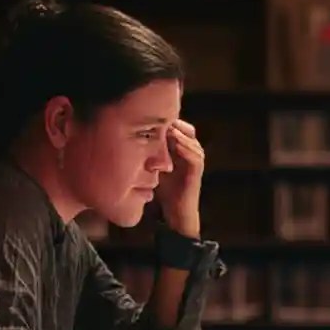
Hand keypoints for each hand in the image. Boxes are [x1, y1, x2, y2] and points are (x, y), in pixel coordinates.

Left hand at [156, 119, 204, 237]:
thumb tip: (131, 137)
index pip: (178, 127)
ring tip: (166, 128)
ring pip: (190, 138)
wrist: (176, 211)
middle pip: (186, 128)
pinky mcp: (197, 169)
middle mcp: (191, 151)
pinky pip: (194, 154)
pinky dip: (184, 147)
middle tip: (158, 120)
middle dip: (173, 123)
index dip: (167, 121)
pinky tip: (173, 144)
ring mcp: (196, 159)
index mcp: (182, 148)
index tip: (149, 118)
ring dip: (178, 133)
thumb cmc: (164, 189)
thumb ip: (150, 152)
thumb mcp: (154, 166)